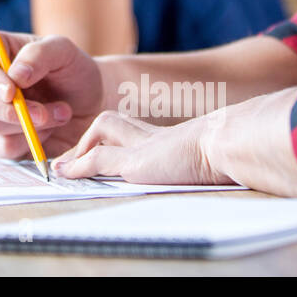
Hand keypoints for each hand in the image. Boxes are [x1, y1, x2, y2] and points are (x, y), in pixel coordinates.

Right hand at [0, 30, 104, 159]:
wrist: (92, 102)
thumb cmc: (73, 70)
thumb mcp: (63, 51)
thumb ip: (38, 55)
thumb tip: (14, 75)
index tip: (11, 91)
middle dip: (12, 109)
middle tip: (44, 112)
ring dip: (30, 124)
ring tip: (61, 113)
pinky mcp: (1, 140)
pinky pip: (4, 147)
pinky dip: (30, 142)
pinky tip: (49, 129)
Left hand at [52, 109, 233, 184]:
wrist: (229, 144)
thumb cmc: (234, 152)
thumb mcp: (218, 157)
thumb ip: (212, 158)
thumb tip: (230, 164)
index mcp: (175, 137)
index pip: (137, 130)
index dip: (119, 138)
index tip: (104, 151)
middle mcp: (155, 136)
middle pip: (114, 121)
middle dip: (93, 137)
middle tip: (76, 157)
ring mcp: (143, 145)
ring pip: (102, 129)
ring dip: (82, 147)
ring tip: (65, 166)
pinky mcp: (135, 161)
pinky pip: (97, 160)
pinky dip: (77, 167)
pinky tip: (63, 175)